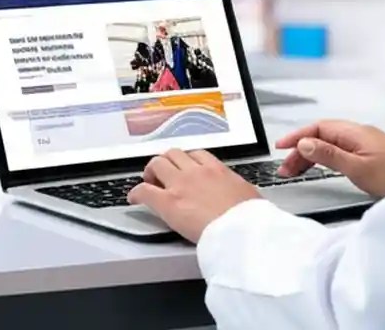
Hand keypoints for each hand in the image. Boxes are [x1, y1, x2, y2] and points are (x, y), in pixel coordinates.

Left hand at [128, 149, 260, 243]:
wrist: (240, 230)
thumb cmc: (249, 218)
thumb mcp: (249, 196)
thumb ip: (239, 191)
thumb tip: (243, 197)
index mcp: (218, 170)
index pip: (197, 155)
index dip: (187, 160)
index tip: (184, 167)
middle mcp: (197, 172)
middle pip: (174, 154)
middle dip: (167, 162)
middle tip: (163, 173)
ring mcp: (180, 185)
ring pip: (157, 164)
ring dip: (151, 171)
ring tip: (150, 181)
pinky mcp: (168, 202)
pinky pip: (144, 190)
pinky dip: (136, 193)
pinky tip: (134, 198)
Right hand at [277, 120, 384, 197]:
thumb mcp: (357, 168)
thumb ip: (330, 155)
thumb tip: (305, 143)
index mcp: (354, 133)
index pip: (318, 128)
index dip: (297, 136)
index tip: (281, 147)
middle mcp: (359, 134)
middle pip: (321, 136)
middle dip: (300, 150)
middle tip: (286, 169)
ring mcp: (364, 143)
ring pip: (329, 143)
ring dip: (311, 155)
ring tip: (296, 171)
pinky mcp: (369, 154)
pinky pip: (339, 150)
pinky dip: (324, 158)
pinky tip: (320, 167)